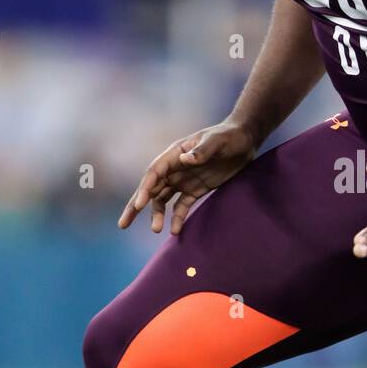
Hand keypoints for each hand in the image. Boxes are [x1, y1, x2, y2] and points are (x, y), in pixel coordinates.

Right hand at [118, 121, 257, 234]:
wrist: (243, 141)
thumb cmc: (228, 137)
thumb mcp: (217, 141)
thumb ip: (203, 150)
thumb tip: (186, 159)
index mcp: (174, 154)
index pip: (154, 173)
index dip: (144, 189)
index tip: (139, 204)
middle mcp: (174, 168)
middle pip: (150, 189)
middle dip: (136, 206)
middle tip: (123, 224)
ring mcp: (183, 180)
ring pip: (162, 200)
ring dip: (156, 215)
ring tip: (157, 229)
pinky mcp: (195, 190)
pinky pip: (181, 206)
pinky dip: (177, 218)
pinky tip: (175, 231)